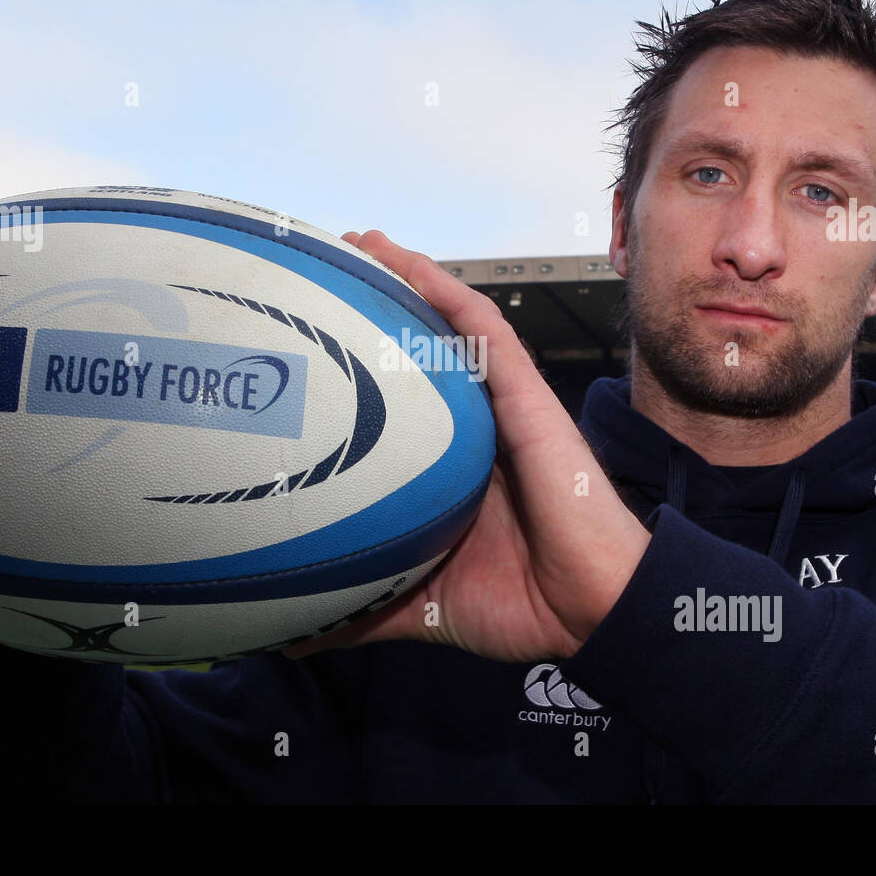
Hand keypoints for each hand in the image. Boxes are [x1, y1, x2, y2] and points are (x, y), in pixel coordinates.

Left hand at [285, 230, 650, 662]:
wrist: (588, 606)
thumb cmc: (518, 600)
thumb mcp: (416, 602)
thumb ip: (358, 609)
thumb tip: (288, 633)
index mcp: (446, 465)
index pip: (398, 398)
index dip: (357, 359)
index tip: (304, 339)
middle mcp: (470, 426)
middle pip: (420, 347)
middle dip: (375, 302)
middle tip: (322, 267)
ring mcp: (500, 406)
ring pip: (449, 324)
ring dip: (404, 276)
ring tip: (357, 241)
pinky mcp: (526, 397)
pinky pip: (483, 331)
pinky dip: (443, 291)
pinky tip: (403, 261)